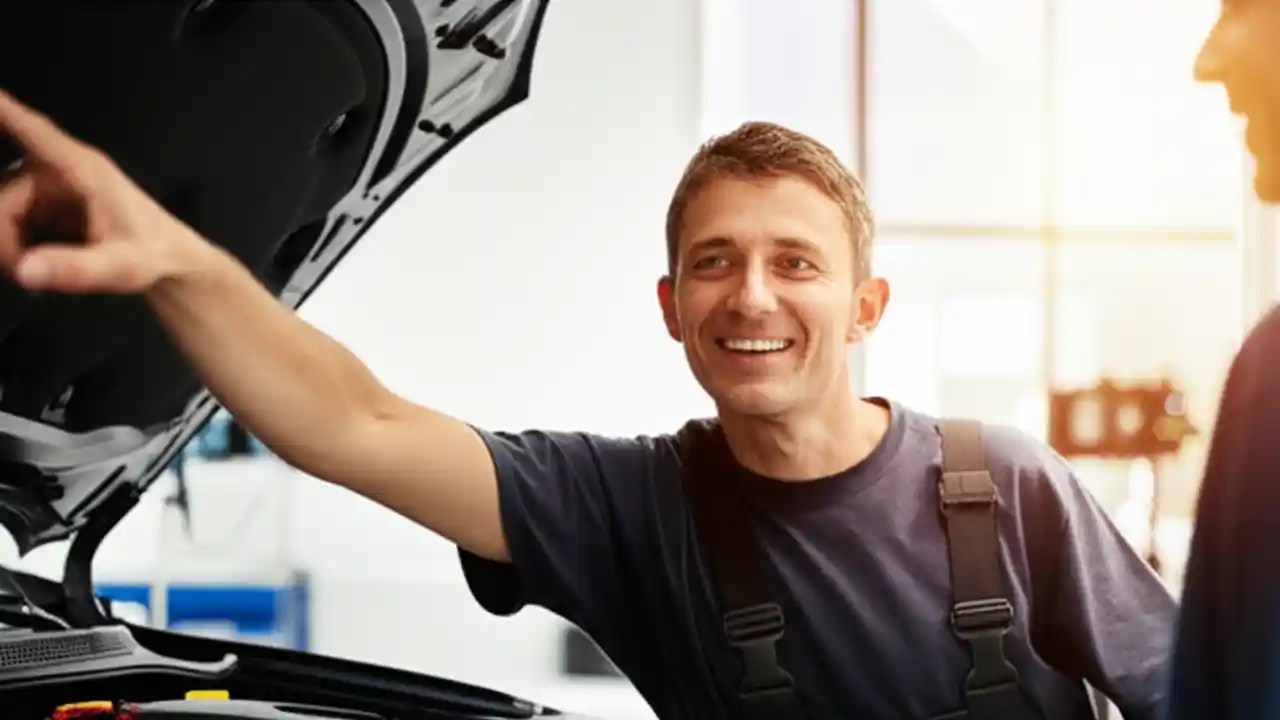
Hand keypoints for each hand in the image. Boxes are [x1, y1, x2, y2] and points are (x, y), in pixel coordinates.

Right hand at [0, 88, 204, 294]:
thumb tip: (24, 270)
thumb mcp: (119, 267)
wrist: (169, 260)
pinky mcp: (49, 204)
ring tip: (36, 270)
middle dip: (5, 236)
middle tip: (22, 271)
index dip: (6, 111)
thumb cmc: (152, 253)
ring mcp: (53, 187)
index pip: (36, 131)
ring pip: (6, 211)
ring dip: (10, 244)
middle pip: (5, 196)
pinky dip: (18, 245)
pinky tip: (39, 262)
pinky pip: (14, 221)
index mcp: (84, 169)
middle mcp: (63, 171)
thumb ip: (75, 268)